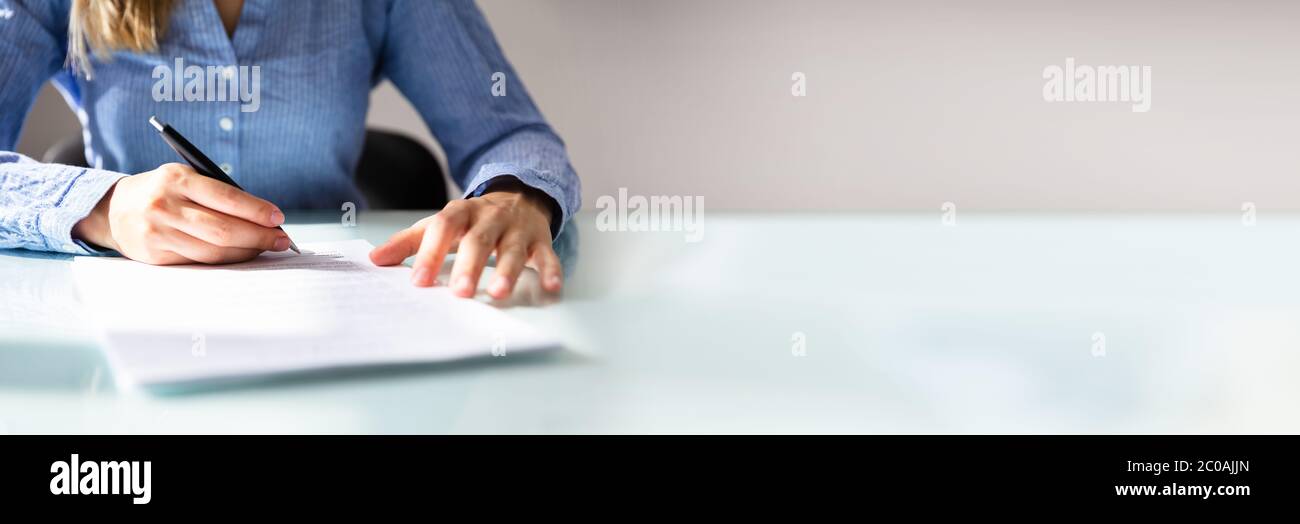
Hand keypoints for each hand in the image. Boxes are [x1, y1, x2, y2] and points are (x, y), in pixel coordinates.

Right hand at [72, 163, 290, 264]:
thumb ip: (218, 194)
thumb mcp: (185, 178)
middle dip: (259, 236)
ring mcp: (158, 232)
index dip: (256, 210)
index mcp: (176, 178)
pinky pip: (200, 262)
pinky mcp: (155, 255)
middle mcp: (164, 205)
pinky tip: (242, 255)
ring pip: (213, 251)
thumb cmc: (163, 191)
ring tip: (267, 247)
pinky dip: (226, 260)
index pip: (226, 197)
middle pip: (223, 229)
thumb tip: (264, 217)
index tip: (278, 218)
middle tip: (282, 239)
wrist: (114, 210)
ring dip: (247, 251)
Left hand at [369, 182, 562, 298]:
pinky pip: (547, 255)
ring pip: (513, 249)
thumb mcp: (441, 224)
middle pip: (479, 240)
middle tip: (459, 292)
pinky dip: (551, 270)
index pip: (443, 228)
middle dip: (469, 266)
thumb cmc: (474, 220)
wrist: (519, 195)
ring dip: (507, 271)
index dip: (430, 253)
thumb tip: (375, 259)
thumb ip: (409, 241)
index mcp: (461, 213)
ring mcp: (517, 229)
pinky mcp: (540, 240)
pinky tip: (552, 288)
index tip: (419, 281)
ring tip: (498, 293)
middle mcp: (490, 218)